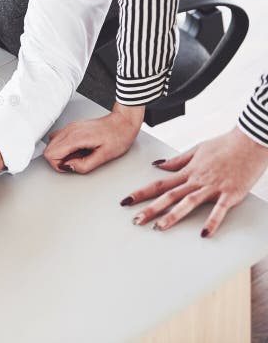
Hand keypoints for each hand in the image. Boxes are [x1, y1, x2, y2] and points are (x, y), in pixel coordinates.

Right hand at [45, 103, 143, 173]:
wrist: (123, 122)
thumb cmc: (118, 137)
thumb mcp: (104, 157)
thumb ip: (84, 165)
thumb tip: (69, 167)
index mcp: (76, 137)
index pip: (51, 154)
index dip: (59, 165)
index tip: (71, 166)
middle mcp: (70, 130)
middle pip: (48, 149)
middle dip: (59, 160)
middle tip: (75, 161)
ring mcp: (70, 127)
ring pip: (51, 144)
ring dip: (61, 154)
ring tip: (78, 155)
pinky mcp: (72, 127)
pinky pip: (58, 139)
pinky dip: (63, 147)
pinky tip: (76, 149)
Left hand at [121, 127, 267, 236]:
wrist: (250, 141)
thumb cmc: (224, 144)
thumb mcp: (197, 149)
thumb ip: (177, 160)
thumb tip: (158, 165)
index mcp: (188, 171)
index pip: (159, 184)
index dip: (141, 193)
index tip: (126, 201)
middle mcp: (197, 180)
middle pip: (169, 196)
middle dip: (151, 209)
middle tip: (135, 220)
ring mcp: (213, 187)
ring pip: (188, 203)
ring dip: (173, 216)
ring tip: (158, 227)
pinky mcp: (231, 193)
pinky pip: (220, 210)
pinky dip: (212, 221)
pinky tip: (204, 233)